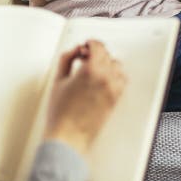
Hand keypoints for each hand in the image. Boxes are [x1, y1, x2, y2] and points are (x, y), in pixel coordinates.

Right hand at [44, 40, 126, 154]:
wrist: (69, 137)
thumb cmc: (60, 113)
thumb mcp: (58, 80)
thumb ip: (67, 59)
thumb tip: (76, 50)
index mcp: (90, 70)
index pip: (98, 46)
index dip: (90, 43)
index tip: (85, 46)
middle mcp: (105, 77)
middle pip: (107, 55)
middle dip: (96, 53)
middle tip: (84, 58)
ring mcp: (113, 89)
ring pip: (116, 66)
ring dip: (107, 63)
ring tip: (93, 69)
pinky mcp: (116, 99)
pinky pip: (122, 80)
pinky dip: (115, 75)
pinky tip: (103, 79)